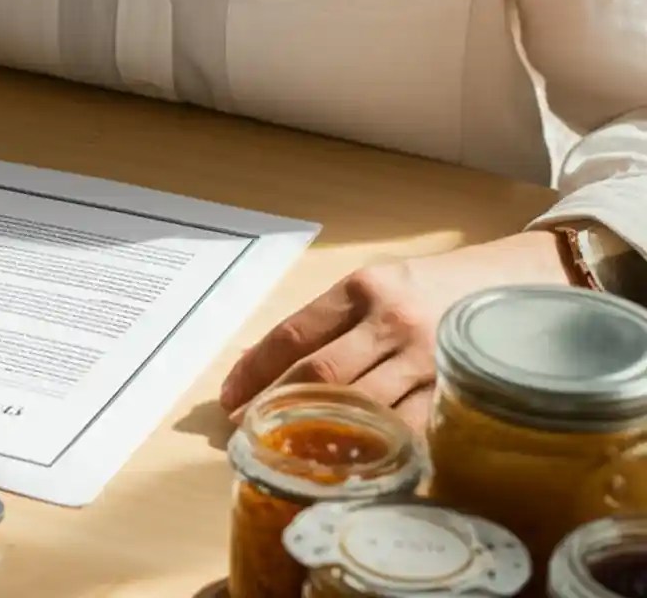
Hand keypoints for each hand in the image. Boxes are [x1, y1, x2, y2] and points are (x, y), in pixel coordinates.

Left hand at [219, 231, 579, 428]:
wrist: (517, 282)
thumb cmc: (428, 289)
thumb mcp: (372, 286)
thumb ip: (321, 321)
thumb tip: (256, 360)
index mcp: (362, 290)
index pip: (292, 335)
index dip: (254, 371)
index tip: (228, 398)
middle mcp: (391, 322)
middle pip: (319, 374)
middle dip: (275, 406)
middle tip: (247, 429)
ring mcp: (426, 360)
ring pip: (359, 407)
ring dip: (315, 434)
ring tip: (285, 450)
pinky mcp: (454, 392)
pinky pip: (406, 430)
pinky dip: (372, 450)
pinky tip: (346, 463)